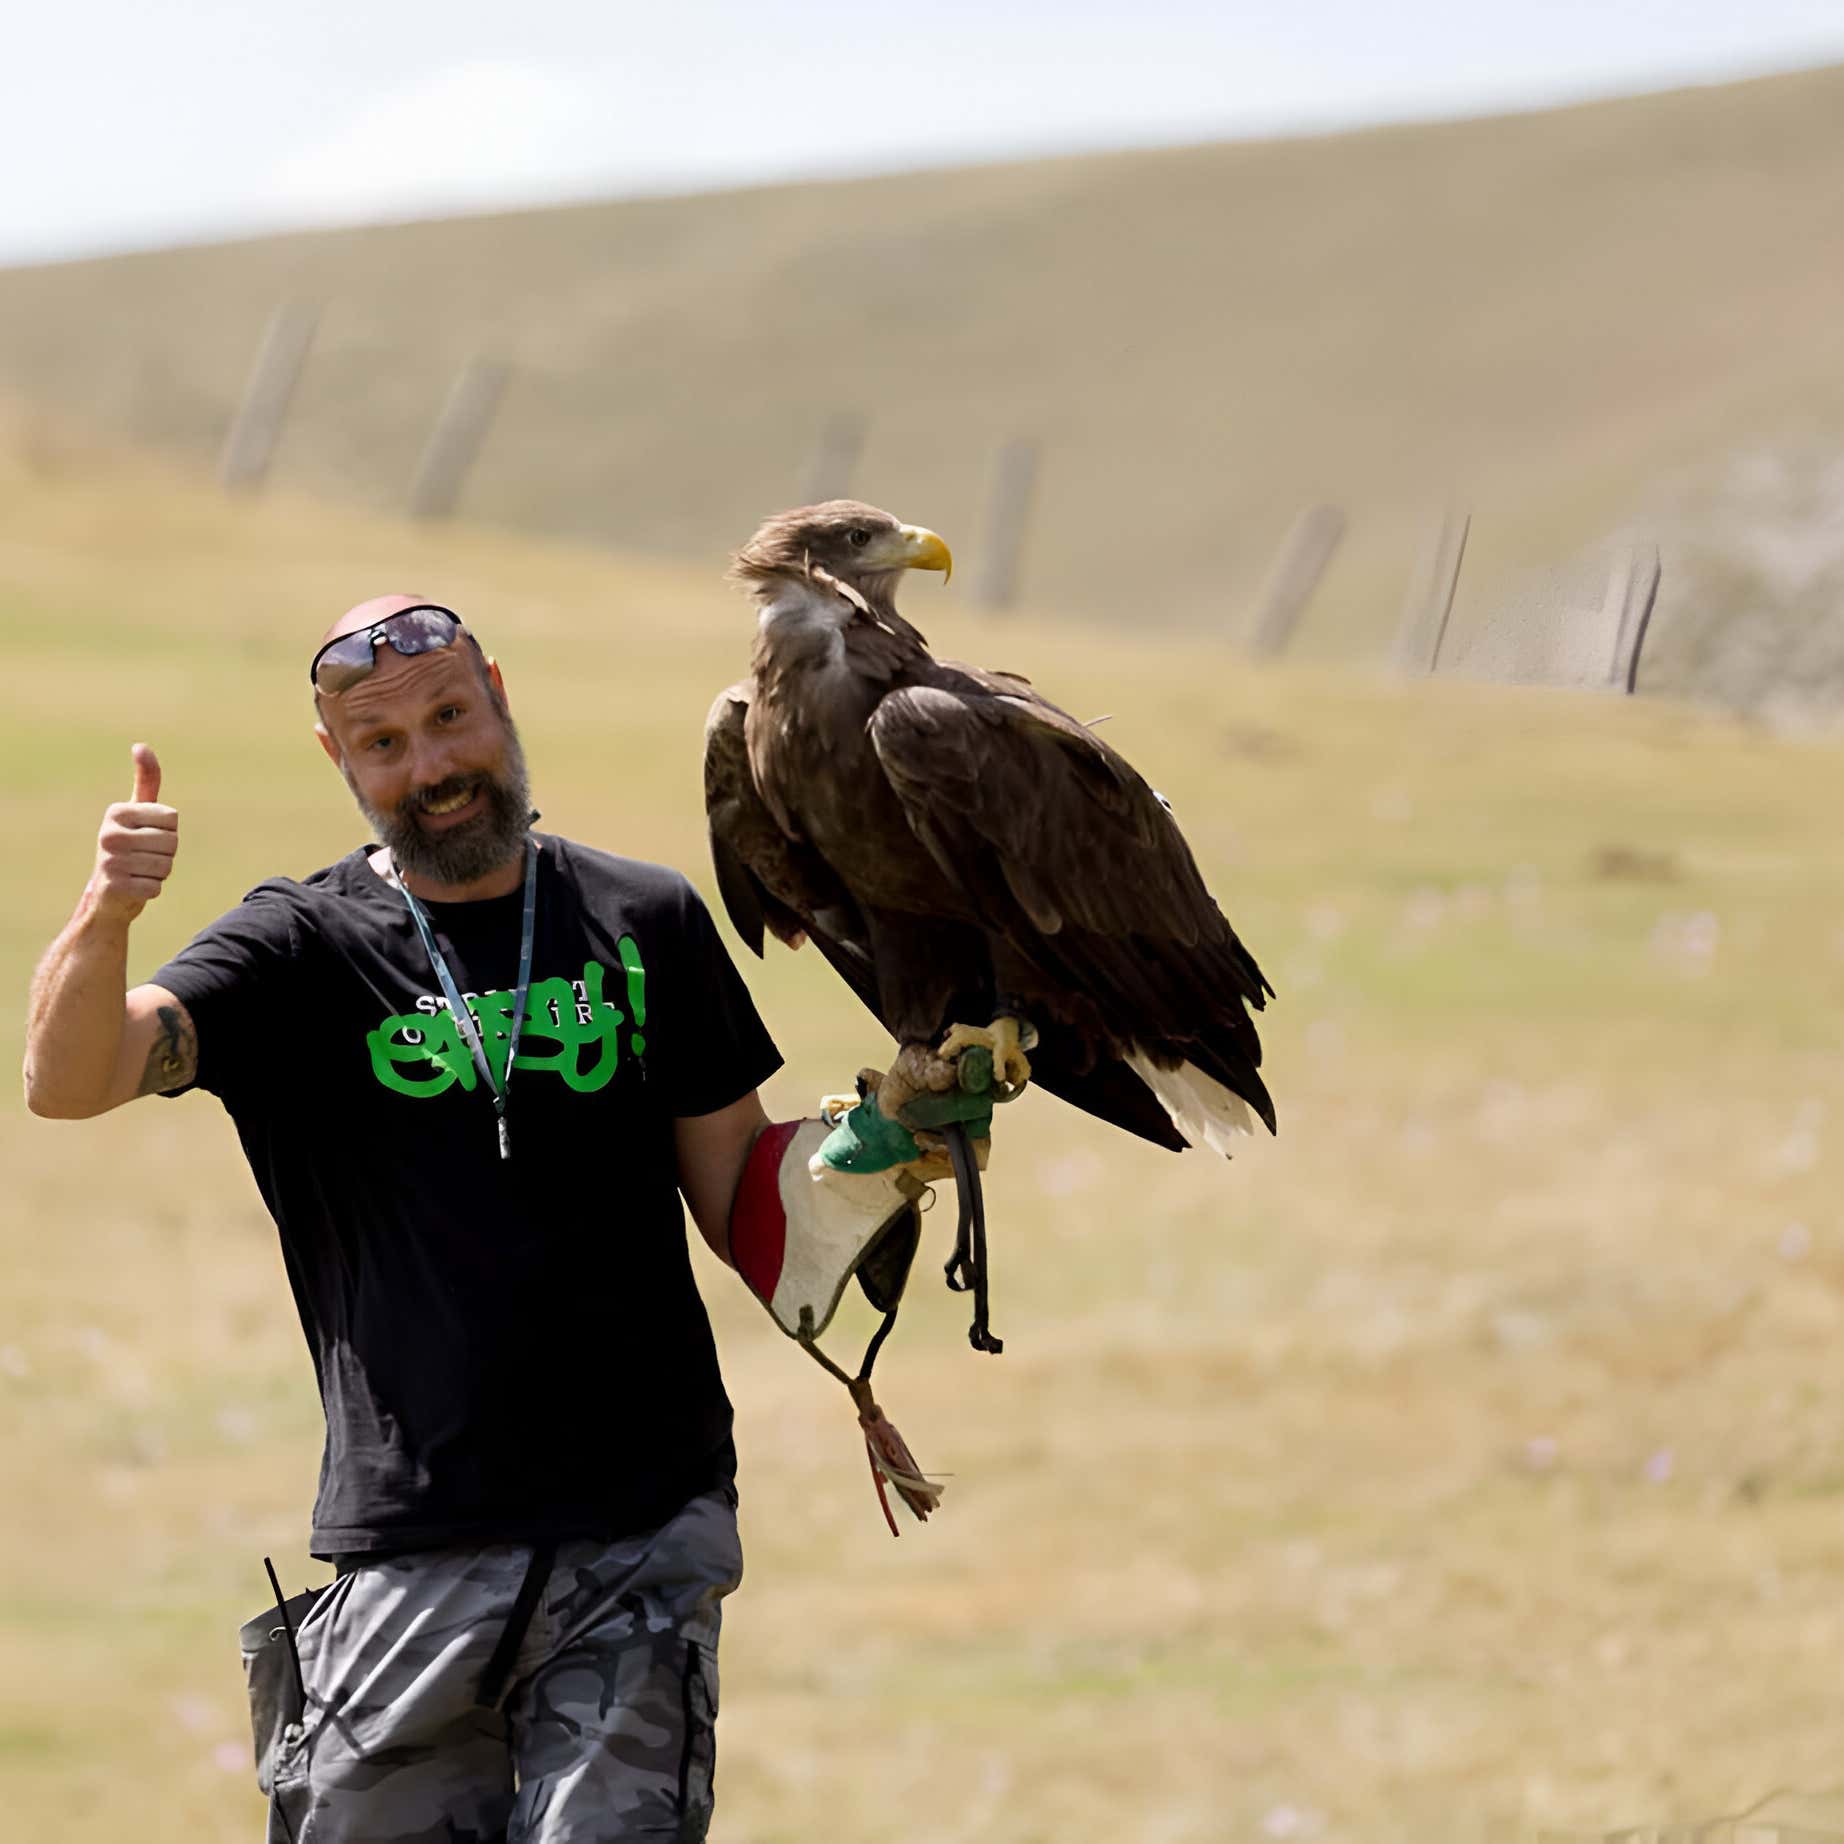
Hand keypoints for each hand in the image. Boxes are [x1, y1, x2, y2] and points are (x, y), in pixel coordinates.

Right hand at [88, 744, 177, 924]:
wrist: (108, 889)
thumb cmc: (130, 844)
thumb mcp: (138, 810)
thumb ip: (146, 780)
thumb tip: (141, 746)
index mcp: (117, 812)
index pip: (171, 818)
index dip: (168, 830)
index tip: (148, 835)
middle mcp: (108, 834)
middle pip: (171, 842)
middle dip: (166, 853)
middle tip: (145, 856)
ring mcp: (110, 862)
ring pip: (166, 865)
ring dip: (160, 871)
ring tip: (140, 870)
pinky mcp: (115, 887)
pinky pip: (156, 887)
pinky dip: (152, 889)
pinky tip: (136, 886)